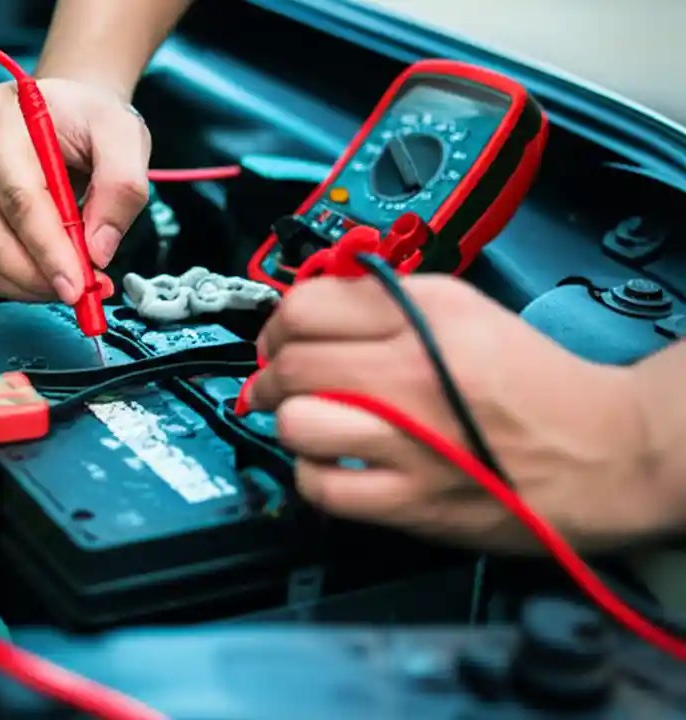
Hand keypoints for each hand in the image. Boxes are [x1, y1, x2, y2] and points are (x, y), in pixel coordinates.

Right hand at [0, 78, 150, 301]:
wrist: (64, 114)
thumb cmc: (88, 119)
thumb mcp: (124, 133)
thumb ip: (122, 186)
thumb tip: (97, 249)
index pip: (19, 196)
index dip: (49, 248)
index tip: (79, 283)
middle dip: (39, 275)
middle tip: (82, 291)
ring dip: (30, 284)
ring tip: (73, 280)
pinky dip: (19, 283)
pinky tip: (50, 274)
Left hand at [244, 275, 667, 553]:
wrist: (607, 451)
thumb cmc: (536, 385)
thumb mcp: (467, 312)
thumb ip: (389, 303)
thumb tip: (314, 306)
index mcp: (427, 317)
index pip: (309, 305)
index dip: (280, 322)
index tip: (280, 335)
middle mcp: (412, 374)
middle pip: (292, 364)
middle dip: (268, 373)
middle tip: (273, 381)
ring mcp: (409, 441)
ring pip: (297, 423)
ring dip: (288, 422)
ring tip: (303, 422)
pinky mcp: (412, 502)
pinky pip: (322, 486)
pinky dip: (313, 476)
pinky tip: (331, 465)